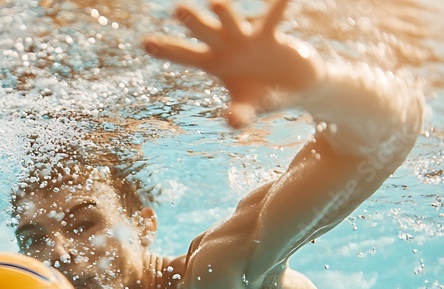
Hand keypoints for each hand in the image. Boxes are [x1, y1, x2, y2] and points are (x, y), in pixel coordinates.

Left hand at [143, 0, 321, 127]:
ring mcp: (248, 38)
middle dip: (192, 21)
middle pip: (204, 31)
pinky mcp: (272, 36)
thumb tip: (232, 122)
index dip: (166, 50)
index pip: (185, 56)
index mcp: (215, 64)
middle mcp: (227, 47)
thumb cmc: (266, 97)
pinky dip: (278, 6)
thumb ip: (241, 115)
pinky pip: (273, 18)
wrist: (298, 87)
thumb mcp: (252, 108)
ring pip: (232, 20)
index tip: (145, 43)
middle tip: (177, 10)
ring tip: (214, 4)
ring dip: (224, 13)